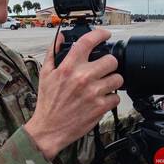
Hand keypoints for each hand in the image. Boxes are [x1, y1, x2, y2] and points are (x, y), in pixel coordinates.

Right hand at [25, 27, 122, 160]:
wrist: (49, 129)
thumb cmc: (48, 103)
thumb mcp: (45, 74)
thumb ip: (53, 52)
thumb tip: (60, 37)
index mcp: (68, 67)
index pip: (88, 42)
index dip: (100, 34)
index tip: (105, 35)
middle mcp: (82, 77)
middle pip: (111, 60)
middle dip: (109, 64)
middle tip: (104, 69)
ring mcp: (93, 93)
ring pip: (117, 79)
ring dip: (112, 81)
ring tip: (104, 85)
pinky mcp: (100, 107)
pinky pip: (116, 97)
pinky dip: (111, 98)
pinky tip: (101, 99)